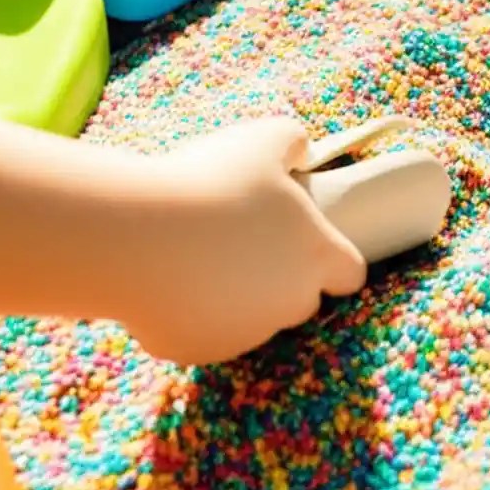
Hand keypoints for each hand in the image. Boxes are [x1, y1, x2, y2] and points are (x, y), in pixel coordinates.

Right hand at [118, 118, 366, 365]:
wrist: (138, 235)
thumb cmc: (209, 182)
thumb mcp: (262, 139)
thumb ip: (292, 141)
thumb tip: (300, 149)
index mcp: (316, 255)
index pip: (350, 272)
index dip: (335, 260)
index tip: (311, 244)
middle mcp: (289, 303)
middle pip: (301, 300)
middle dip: (282, 279)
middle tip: (245, 243)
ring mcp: (243, 334)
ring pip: (250, 320)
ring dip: (235, 297)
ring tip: (197, 255)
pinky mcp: (196, 349)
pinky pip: (198, 331)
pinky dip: (187, 313)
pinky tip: (164, 279)